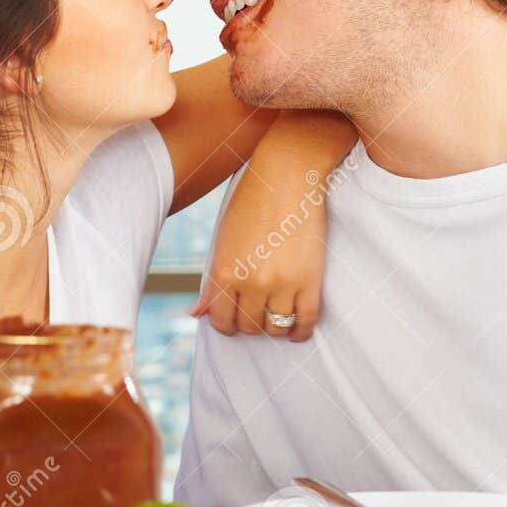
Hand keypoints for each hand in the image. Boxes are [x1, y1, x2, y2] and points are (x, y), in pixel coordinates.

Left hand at [191, 112, 354, 342]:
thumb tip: (196, 314)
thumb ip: (212, 282)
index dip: (225, 324)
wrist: (287, 175)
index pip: (221, 320)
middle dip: (250, 322)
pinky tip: (296, 330)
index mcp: (225, 271)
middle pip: (249, 326)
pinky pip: (306, 320)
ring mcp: (282, 282)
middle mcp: (251, 282)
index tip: (232, 320)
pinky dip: (300, 331)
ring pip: (275, 327)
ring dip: (274, 326)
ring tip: (275, 316)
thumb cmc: (251, 203)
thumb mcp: (223, 240)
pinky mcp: (310, 279)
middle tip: (255, 312)